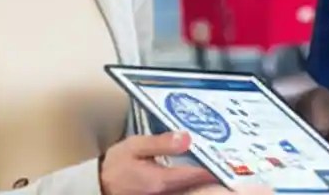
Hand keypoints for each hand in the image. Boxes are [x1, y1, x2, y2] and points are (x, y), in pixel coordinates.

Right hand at [99, 131, 226, 194]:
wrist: (98, 185)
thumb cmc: (116, 165)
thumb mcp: (135, 147)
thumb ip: (161, 143)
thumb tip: (186, 138)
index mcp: (162, 180)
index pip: (196, 174)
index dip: (214, 166)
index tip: (229, 157)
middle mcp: (167, 193)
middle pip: (198, 183)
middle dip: (213, 171)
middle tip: (230, 156)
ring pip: (192, 188)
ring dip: (204, 176)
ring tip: (218, 160)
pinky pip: (184, 189)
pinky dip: (193, 179)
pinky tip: (200, 168)